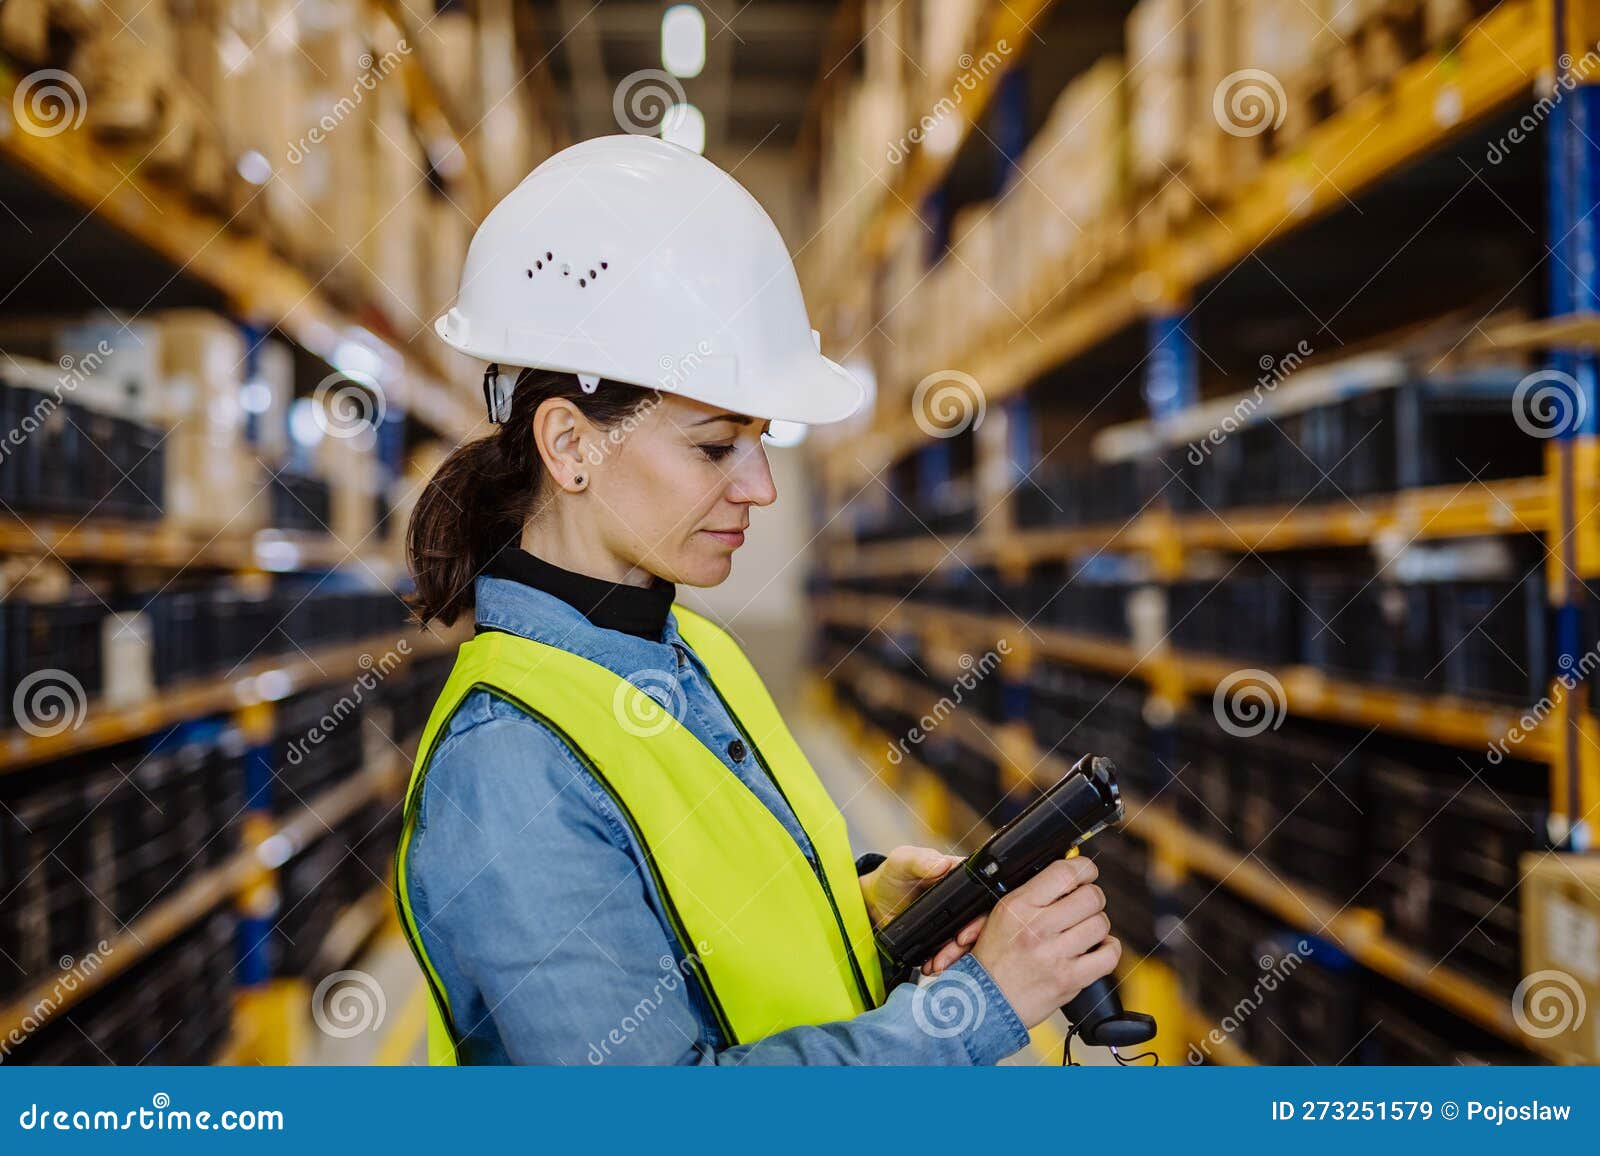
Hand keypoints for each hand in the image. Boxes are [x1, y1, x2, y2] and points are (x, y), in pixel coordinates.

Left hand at [859, 846, 987, 975]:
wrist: (878, 899)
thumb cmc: (893, 874)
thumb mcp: (903, 861)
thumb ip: (920, 860)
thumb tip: (941, 865)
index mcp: (959, 876)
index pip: (983, 894)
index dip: (980, 916)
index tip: (966, 933)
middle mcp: (962, 899)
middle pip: (979, 922)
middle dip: (970, 940)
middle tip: (956, 946)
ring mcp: (955, 919)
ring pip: (968, 941)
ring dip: (956, 955)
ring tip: (938, 963)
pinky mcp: (945, 936)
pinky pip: (952, 951)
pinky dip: (945, 961)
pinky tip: (932, 966)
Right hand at [969, 855, 1120, 1029]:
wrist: (985, 1001)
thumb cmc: (994, 957)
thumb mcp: (1001, 914)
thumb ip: (1032, 893)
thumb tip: (1069, 873)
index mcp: (1018, 905)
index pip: (1064, 873)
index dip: (1084, 869)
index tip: (1085, 873)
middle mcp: (1037, 927)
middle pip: (1091, 897)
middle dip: (1093, 898)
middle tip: (1085, 905)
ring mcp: (1054, 955)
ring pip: (1101, 924)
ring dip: (1098, 925)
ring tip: (1085, 930)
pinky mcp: (1069, 980)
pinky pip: (1108, 956)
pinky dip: (1109, 950)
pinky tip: (1097, 949)